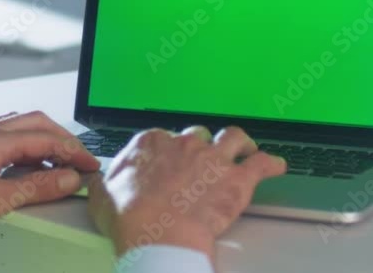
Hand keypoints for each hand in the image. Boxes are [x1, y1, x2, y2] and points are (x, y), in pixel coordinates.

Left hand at [0, 111, 99, 233]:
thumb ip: (35, 187)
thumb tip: (67, 178)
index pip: (46, 137)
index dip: (74, 151)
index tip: (90, 166)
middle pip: (33, 123)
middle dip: (61, 139)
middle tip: (78, 160)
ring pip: (13, 127)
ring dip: (39, 140)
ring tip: (53, 163)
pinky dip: (18, 145)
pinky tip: (15, 162)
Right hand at [87, 126, 285, 262]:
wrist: (158, 235)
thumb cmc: (131, 218)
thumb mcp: (102, 197)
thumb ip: (104, 184)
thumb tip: (94, 181)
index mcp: (151, 143)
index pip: (163, 138)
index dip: (169, 152)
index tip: (170, 161)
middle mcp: (184, 144)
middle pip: (198, 136)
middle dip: (202, 147)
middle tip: (203, 162)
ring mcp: (213, 159)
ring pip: (233, 138)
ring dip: (239, 143)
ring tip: (244, 149)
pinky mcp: (237, 179)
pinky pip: (262, 164)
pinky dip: (272, 163)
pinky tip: (277, 165)